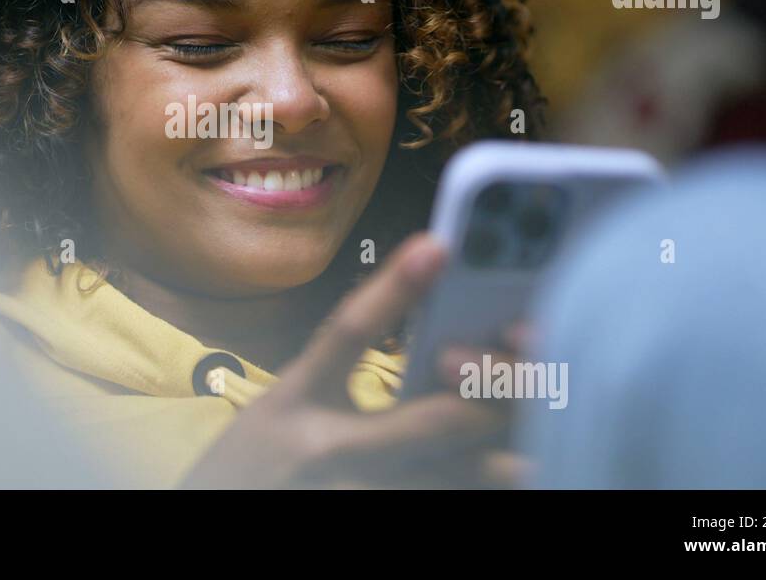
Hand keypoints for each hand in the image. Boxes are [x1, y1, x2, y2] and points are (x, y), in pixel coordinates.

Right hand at [179, 234, 528, 488]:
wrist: (218, 516)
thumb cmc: (255, 463)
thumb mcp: (282, 404)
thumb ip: (339, 369)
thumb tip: (424, 323)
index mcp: (294, 402)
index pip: (346, 333)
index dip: (394, 288)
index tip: (437, 244)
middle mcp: (326, 454)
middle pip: (427, 421)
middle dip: (491, 390)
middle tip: (537, 357)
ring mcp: (360, 495)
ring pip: (454, 476)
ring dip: (504, 452)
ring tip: (547, 427)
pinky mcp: (377, 520)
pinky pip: (447, 501)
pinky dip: (479, 483)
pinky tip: (519, 462)